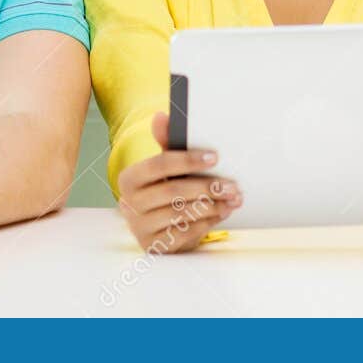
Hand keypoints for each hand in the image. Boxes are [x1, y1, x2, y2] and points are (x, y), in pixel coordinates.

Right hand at [115, 112, 238, 253]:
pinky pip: (186, 233)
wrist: (159, 228)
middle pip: (173, 190)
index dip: (188, 160)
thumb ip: (166, 144)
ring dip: (212, 205)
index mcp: (129, 179)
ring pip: (181, 213)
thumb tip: (160, 116)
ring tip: (233, 199)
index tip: (215, 156)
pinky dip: (208, 222)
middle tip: (232, 185)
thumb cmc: (164, 191)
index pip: (159, 164)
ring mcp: (140, 228)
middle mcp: (129, 204)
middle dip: (206, 186)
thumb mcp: (165, 169)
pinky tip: (222, 212)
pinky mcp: (155, 246)